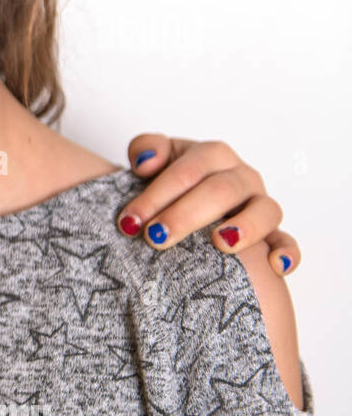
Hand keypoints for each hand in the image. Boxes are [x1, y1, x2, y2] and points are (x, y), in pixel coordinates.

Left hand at [118, 134, 300, 276]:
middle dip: (185, 214)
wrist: (186, 204)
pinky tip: (276, 266)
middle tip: (156, 237)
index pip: (187, 171)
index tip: (130, 222)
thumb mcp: (153, 162)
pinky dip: (287, 252)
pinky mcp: (272, 233)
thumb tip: (146, 162)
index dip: (156, 195)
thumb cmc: (168, 185)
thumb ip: (146, 149)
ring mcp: (259, 204)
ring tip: (221, 242)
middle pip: (220, 191)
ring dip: (245, 226)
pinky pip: (286, 241)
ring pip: (263, 210)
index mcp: (211, 156)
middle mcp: (240, 176)